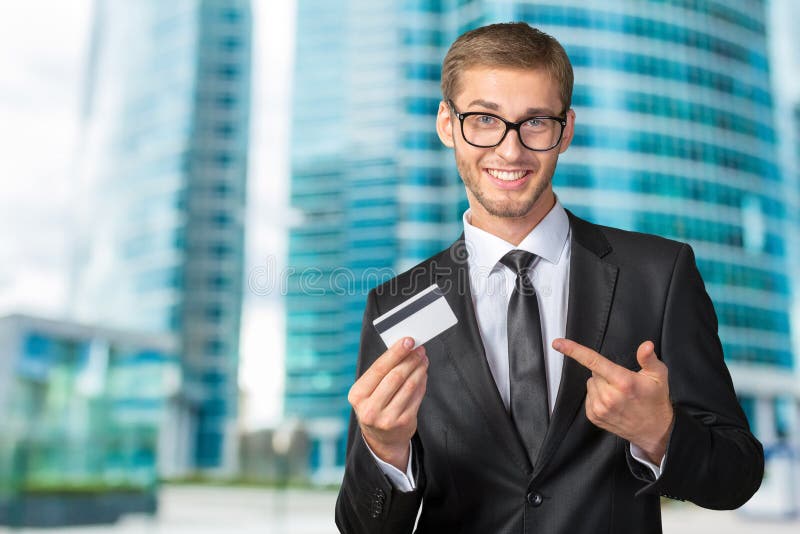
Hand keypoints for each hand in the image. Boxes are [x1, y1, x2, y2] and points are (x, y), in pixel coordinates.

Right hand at [348, 337, 428, 469]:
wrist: (381, 438)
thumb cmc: (375, 405)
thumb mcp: (368, 391)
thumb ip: (382, 372)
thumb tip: (403, 348)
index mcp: (357, 395)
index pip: (378, 369)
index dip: (395, 353)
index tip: (408, 340)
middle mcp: (370, 409)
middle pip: (395, 376)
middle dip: (410, 359)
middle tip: (419, 348)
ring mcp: (387, 418)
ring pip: (409, 386)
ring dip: (419, 368)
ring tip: (423, 359)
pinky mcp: (403, 423)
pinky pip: (417, 396)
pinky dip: (422, 381)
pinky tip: (423, 373)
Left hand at [552, 338, 673, 463]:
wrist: (655, 430)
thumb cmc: (656, 400)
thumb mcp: (658, 376)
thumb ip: (649, 359)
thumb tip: (646, 345)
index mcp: (623, 382)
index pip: (594, 361)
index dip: (574, 350)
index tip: (558, 343)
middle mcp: (609, 396)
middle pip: (594, 371)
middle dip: (605, 373)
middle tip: (623, 382)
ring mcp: (600, 408)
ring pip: (590, 384)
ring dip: (601, 385)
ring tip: (619, 394)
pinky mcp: (594, 416)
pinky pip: (588, 396)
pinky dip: (598, 396)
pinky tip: (613, 402)